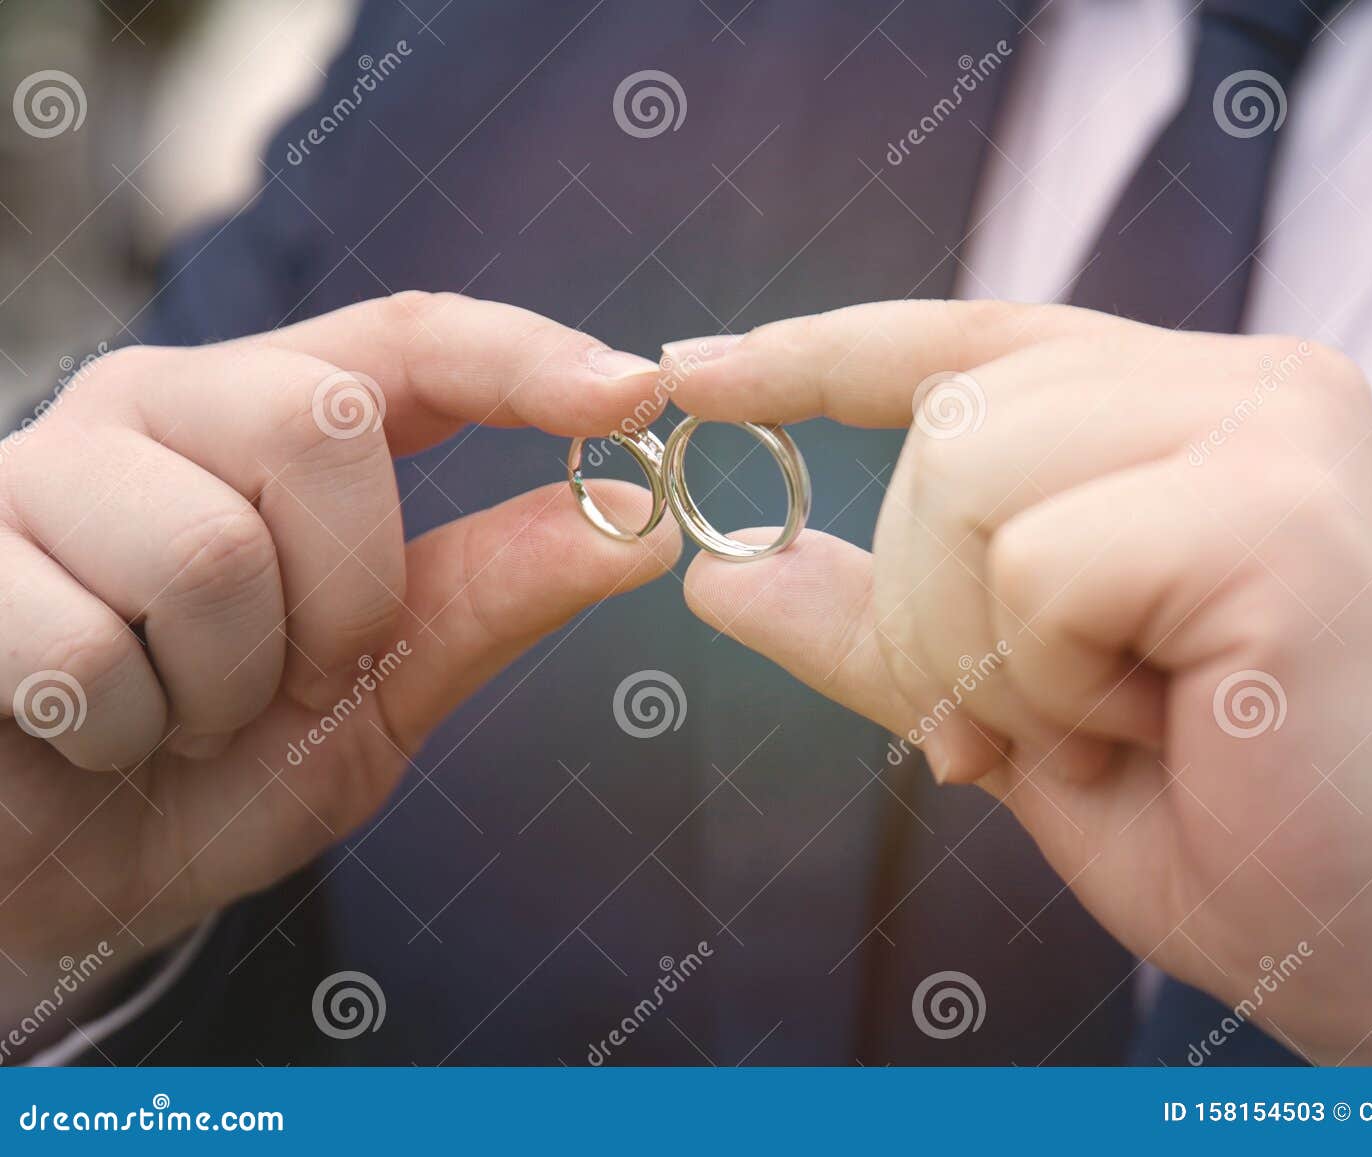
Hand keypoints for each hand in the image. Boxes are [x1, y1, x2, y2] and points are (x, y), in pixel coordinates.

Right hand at [0, 292, 677, 1053]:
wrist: (49, 879)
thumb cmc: (216, 772)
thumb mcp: (381, 689)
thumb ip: (491, 595)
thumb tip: (638, 525)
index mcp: (276, 420)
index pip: (415, 338)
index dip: (526, 355)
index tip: (637, 390)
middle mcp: (162, 408)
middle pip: (322, 426)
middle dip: (340, 597)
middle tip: (288, 677)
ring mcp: (41, 467)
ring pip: (208, 548)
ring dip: (224, 687)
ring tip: (174, 712)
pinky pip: (88, 645)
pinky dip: (119, 731)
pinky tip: (84, 732)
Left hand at [670, 301, 1371, 1064]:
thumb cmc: (1225, 819)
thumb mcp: (1012, 711)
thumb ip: (873, 626)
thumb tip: (717, 571)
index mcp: (1179, 411)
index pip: (964, 345)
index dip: (817, 356)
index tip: (695, 372)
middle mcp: (1234, 385)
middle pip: (945, 424)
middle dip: (922, 604)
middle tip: (1006, 725)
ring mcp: (1267, 427)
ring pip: (971, 474)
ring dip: (988, 646)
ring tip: (1100, 725)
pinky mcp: (1280, 505)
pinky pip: (1042, 561)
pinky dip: (1050, 678)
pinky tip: (1151, 726)